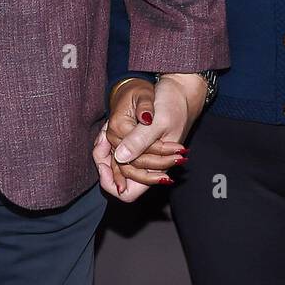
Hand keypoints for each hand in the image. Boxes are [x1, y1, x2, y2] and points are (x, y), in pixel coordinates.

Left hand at [98, 74, 205, 198]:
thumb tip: (120, 157)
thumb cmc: (174, 105)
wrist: (181, 91)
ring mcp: (142, 154)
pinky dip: (109, 142)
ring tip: (106, 130)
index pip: (128, 193)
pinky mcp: (138, 143)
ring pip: (115, 164)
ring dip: (106, 150)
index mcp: (155, 167)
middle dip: (105, 161)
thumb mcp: (158, 121)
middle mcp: (148, 164)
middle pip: (117, 178)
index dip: (114, 185)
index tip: (104, 164)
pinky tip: (108, 128)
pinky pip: (117, 150)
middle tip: (103, 138)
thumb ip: (140, 141)